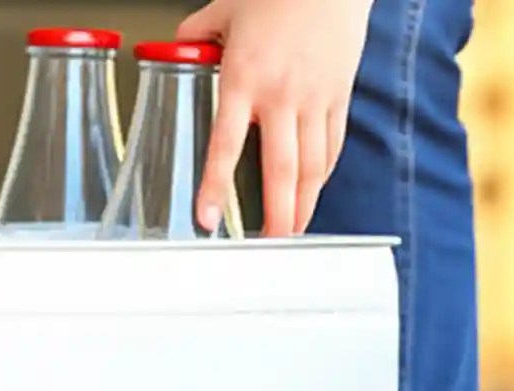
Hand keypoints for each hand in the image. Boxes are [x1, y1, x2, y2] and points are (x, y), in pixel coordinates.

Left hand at [177, 0, 371, 235]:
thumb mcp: (225, 9)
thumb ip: (196, 35)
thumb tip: (175, 48)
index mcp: (244, 78)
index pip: (226, 144)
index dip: (216, 185)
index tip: (208, 219)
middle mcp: (281, 94)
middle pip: (280, 167)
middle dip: (277, 212)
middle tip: (269, 245)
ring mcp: (315, 97)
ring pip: (313, 163)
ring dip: (303, 203)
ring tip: (293, 231)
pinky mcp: (338, 94)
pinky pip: (331, 142)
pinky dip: (322, 172)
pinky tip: (312, 192)